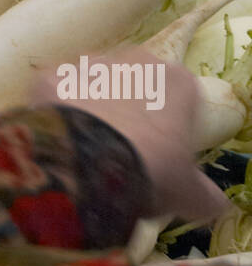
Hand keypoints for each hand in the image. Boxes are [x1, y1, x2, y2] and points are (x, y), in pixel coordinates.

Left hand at [29, 49, 229, 222]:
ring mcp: (90, 63)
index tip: (161, 148)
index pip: (179, 94)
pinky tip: (58, 139)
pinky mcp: (52, 74)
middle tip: (122, 149)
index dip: (169, 122)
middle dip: (129, 108)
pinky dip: (55, 111)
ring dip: (91, 106)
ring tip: (87, 146)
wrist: (86, 167)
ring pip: (93, 82)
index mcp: (176, 82)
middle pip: (134, 83)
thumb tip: (212, 205)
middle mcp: (134, 60)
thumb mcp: (188, 193)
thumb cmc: (148, 172)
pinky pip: (55, 91)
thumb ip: (203, 194)